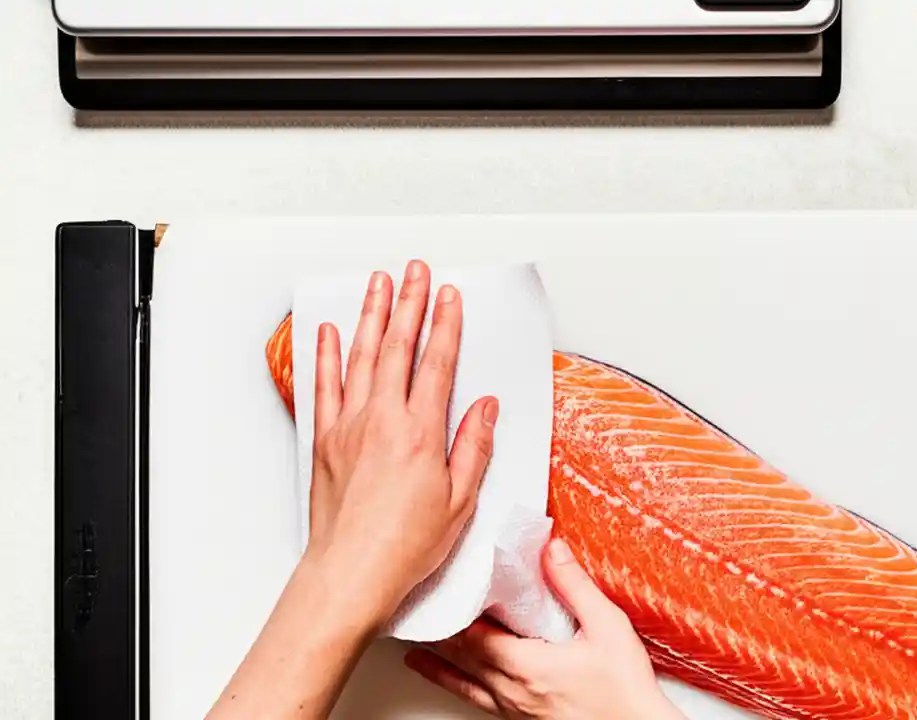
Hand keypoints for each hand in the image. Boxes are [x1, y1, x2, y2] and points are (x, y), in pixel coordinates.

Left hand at [210, 260, 496, 718]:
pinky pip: (324, 385)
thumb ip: (474, 446)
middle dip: (408, 303)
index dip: (445, 325)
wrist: (350, 572)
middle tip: (414, 271)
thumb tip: (484, 407)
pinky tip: (331, 331)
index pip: (437, 363)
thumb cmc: (405, 545)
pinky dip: (327, 354)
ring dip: (370, 315)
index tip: (449, 296)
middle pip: (398, 346)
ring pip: (360, 356)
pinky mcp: (325, 441)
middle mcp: (383, 420)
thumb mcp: (461, 500)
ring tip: (377, 283)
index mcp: (421, 433)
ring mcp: (349, 426)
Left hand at [404, 539, 685, 719]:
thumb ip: (574, 585)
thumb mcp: (606, 625)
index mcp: (526, 665)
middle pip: (463, 659)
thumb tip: (551, 549)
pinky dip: (461, 688)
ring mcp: (516, 709)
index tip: (443, 589)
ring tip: (416, 655)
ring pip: (465, 685)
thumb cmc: (624, 688)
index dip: (454, 612)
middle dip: (440, 635)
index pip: (473, 635)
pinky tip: (460, 684)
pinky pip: (482, 702)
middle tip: (421, 613)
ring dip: (440, 667)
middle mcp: (513, 690)